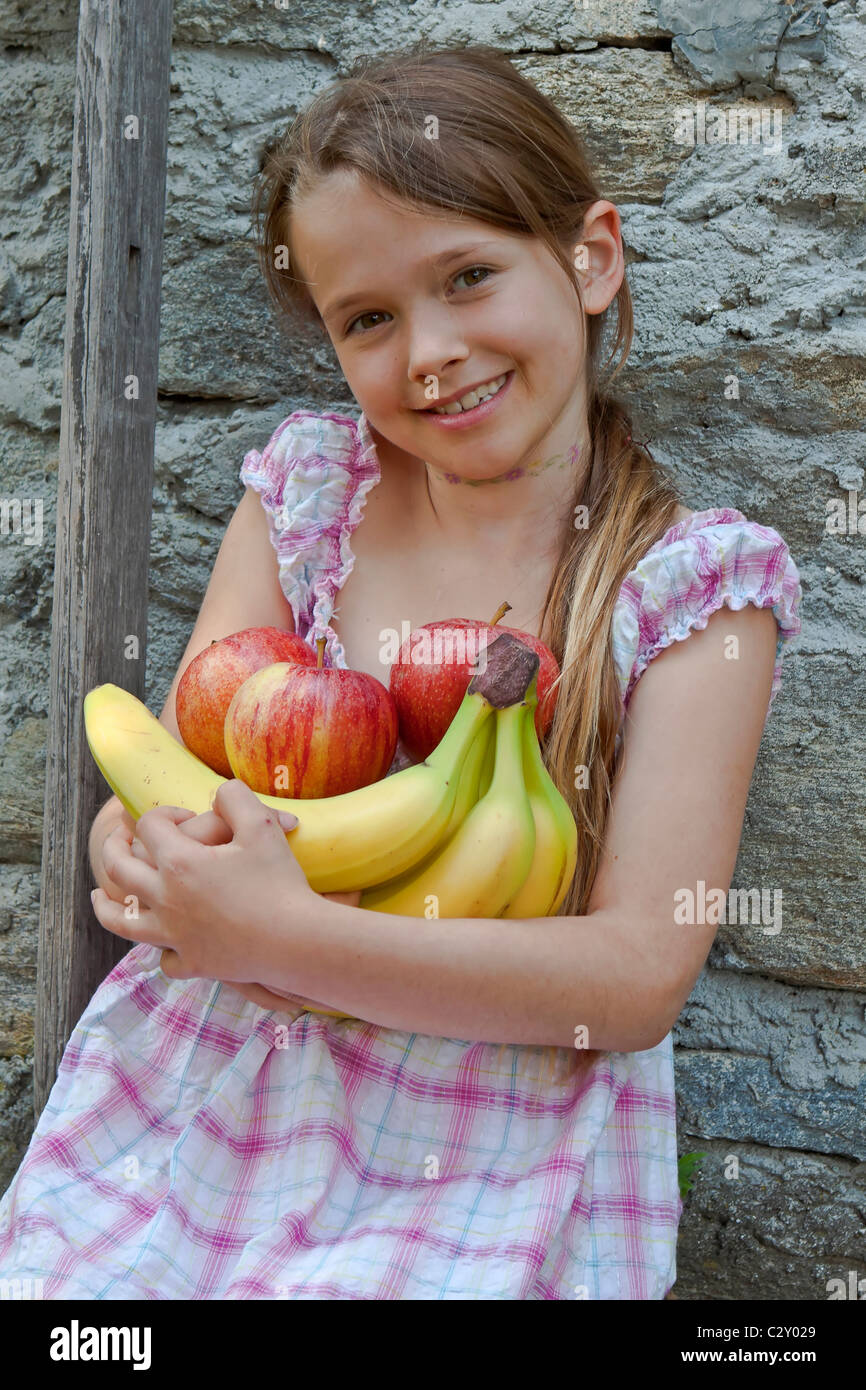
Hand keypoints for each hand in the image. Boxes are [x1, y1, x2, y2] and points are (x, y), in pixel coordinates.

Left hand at [91, 779, 357, 991]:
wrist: (296, 941)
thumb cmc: (279, 882)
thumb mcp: (263, 826)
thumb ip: (236, 798)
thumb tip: (220, 791)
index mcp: (179, 863)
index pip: (150, 826)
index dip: (165, 812)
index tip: (186, 814)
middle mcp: (166, 899)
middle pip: (120, 870)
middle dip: (113, 848)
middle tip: (117, 839)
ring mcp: (175, 935)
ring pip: (122, 922)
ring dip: (106, 906)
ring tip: (99, 896)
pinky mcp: (193, 963)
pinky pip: (163, 958)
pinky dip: (160, 947)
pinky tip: (165, 941)